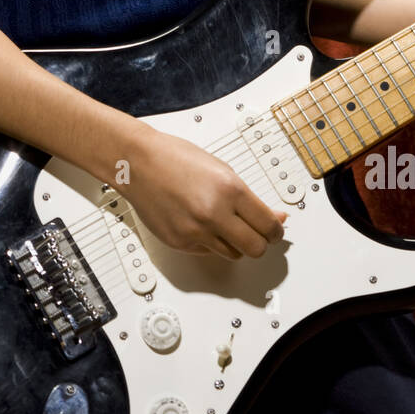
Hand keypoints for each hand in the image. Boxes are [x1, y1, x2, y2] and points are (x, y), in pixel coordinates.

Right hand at [121, 126, 287, 260]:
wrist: (138, 162)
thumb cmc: (176, 158)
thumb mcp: (222, 170)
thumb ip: (249, 198)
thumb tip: (274, 216)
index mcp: (230, 190)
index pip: (268, 226)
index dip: (276, 231)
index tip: (276, 230)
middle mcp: (213, 214)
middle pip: (255, 248)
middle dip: (260, 242)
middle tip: (257, 234)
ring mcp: (195, 232)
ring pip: (232, 255)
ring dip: (235, 244)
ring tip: (225, 225)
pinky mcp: (179, 242)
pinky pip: (207, 252)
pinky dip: (210, 242)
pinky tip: (201, 223)